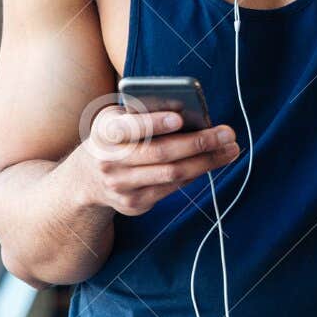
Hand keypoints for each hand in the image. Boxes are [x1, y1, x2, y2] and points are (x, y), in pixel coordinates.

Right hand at [75, 107, 238, 216]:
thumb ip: (141, 114)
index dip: (153, 123)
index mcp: (105, 133)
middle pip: (161, 153)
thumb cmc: (114, 137)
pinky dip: (195, 173)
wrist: (86, 179)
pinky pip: (172, 188)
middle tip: (228, 133)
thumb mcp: (116, 119)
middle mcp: (110, 162)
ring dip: (207, 161)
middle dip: (199, 143)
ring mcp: (121, 186)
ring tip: (230, 149)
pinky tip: (212, 162)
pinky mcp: (134, 204)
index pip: (129, 127)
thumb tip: (187, 112)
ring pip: (172, 174)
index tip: (179, 118)